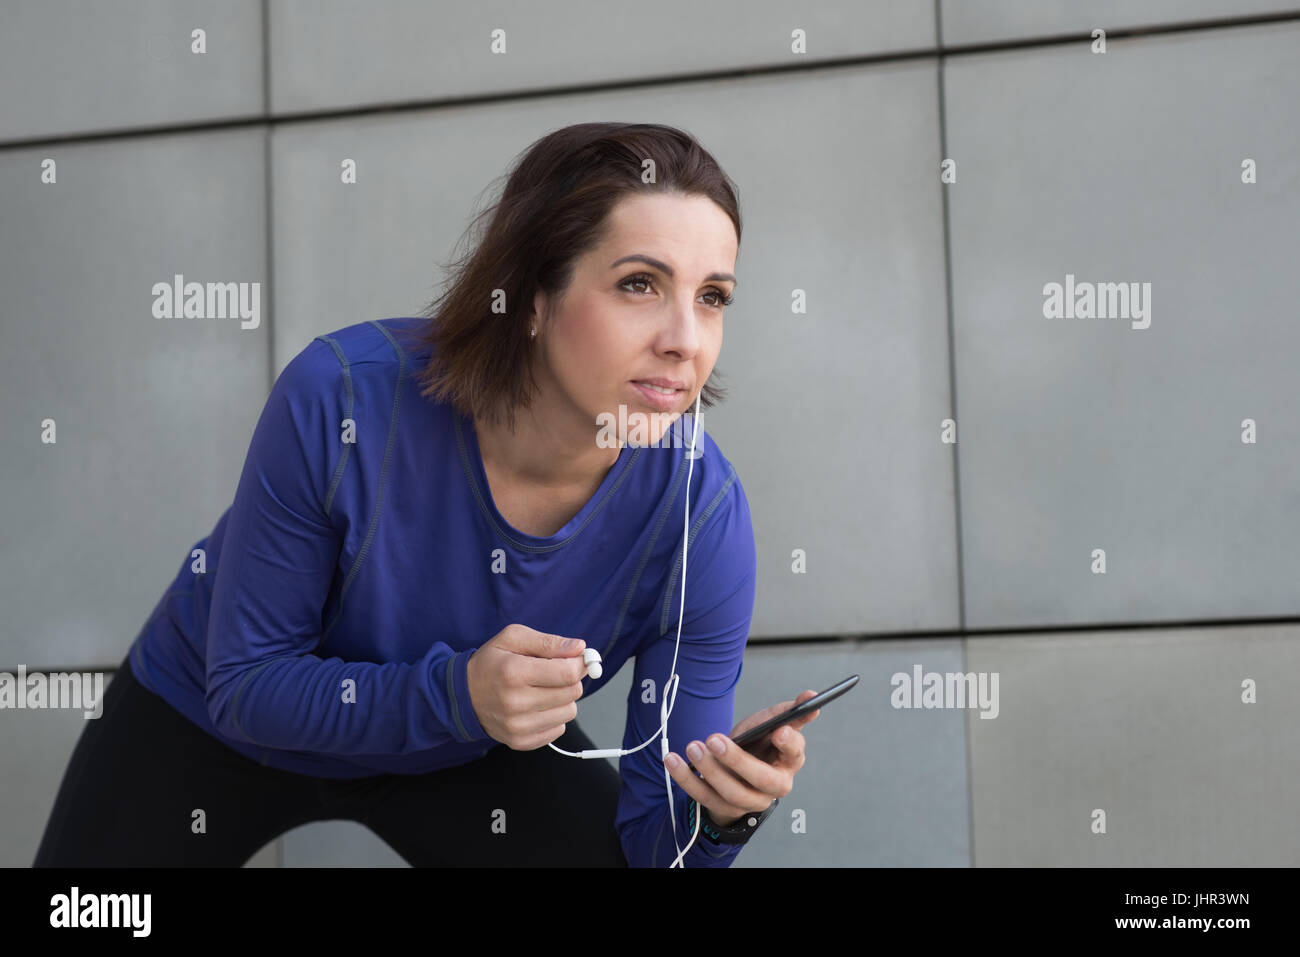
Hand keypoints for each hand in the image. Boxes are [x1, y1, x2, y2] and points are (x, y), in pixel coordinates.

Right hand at [465, 624, 586, 749]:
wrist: (463, 694)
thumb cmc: (491, 662)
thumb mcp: (513, 638)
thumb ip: (548, 642)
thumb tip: (579, 648)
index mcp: (514, 672)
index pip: (568, 673)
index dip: (579, 664)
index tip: (575, 659)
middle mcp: (515, 702)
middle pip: (572, 692)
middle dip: (570, 679)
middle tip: (555, 672)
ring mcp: (517, 726)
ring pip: (569, 712)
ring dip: (563, 699)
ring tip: (543, 690)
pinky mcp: (519, 741)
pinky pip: (558, 729)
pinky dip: (553, 716)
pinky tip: (537, 706)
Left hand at [663, 690, 819, 827]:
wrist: (735, 773)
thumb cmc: (757, 746)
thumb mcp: (768, 725)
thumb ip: (787, 712)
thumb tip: (811, 695)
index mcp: (789, 762)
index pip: (795, 754)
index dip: (789, 744)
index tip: (778, 729)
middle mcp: (773, 786)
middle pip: (762, 780)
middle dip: (738, 760)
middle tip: (714, 739)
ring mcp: (749, 801)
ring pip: (732, 792)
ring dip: (709, 770)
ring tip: (692, 747)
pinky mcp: (724, 808)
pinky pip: (703, 797)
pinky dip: (685, 778)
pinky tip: (672, 760)